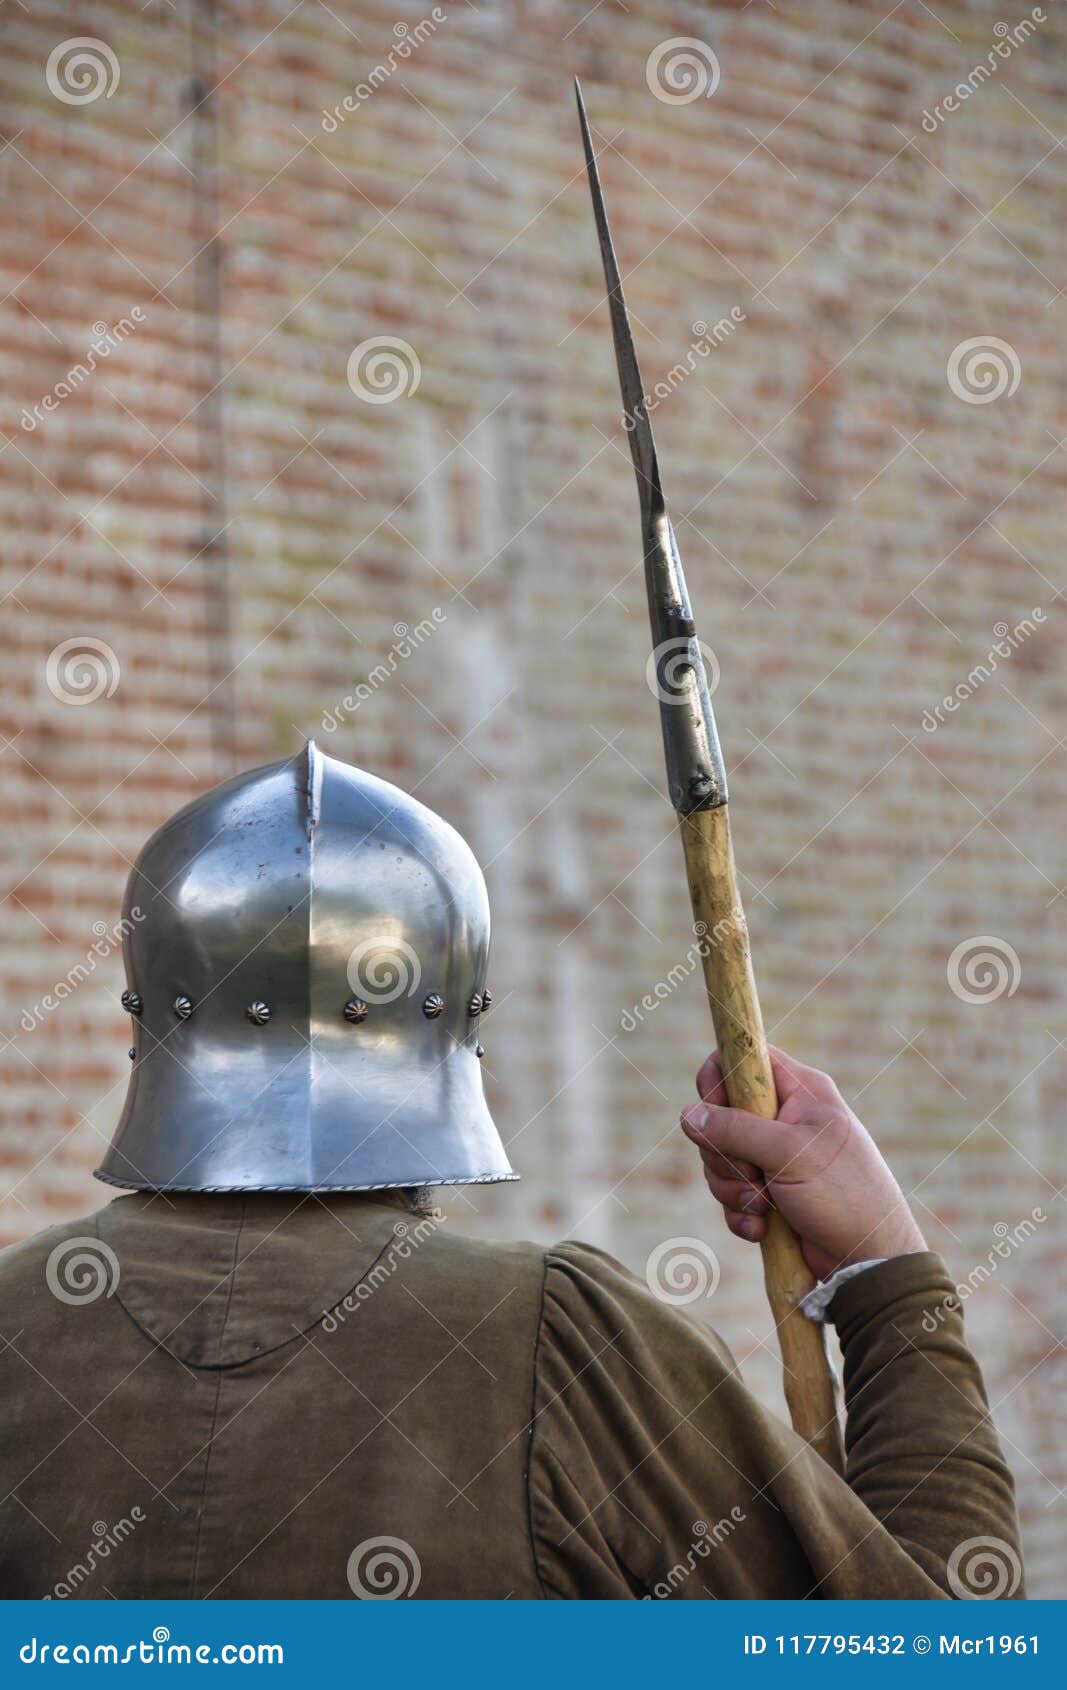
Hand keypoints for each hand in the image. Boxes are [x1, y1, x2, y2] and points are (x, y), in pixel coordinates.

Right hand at [681, 1045, 926, 1280]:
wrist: (869, 1259)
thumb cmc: (844, 1195)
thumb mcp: (789, 1154)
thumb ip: (736, 1130)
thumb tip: (688, 1115)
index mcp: (802, 1091)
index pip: (746, 1060)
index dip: (720, 1079)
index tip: (712, 1111)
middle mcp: (788, 1118)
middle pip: (723, 1115)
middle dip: (724, 1153)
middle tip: (751, 1174)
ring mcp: (777, 1156)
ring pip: (722, 1157)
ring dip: (732, 1188)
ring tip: (761, 1208)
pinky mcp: (770, 1191)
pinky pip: (732, 1191)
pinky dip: (740, 1213)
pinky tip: (760, 1229)